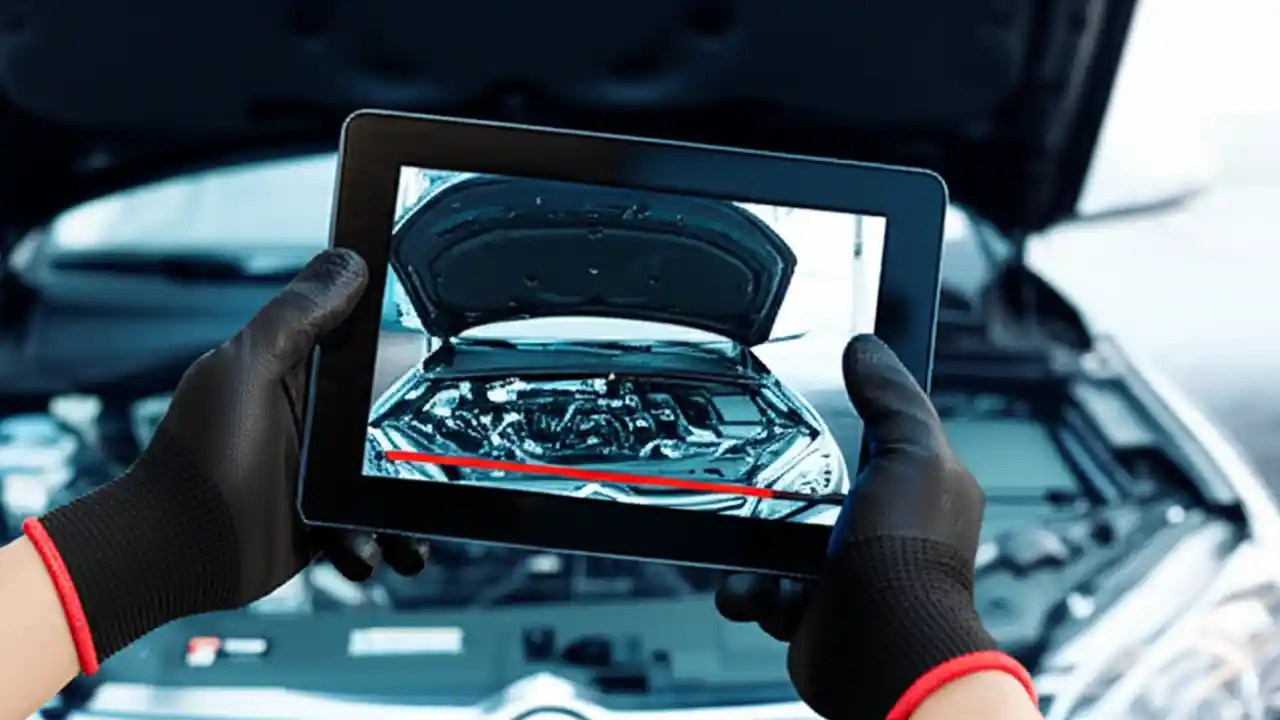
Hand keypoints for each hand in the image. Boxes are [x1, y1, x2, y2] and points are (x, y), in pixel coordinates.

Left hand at [26, 249, 429, 671]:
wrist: (173, 551)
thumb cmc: (201, 458)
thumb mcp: (247, 368)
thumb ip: (296, 314)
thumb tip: (349, 262)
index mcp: (301, 379)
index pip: (370, 356)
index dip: (408, 360)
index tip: (444, 367)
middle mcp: (317, 428)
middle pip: (397, 426)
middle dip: (425, 446)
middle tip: (445, 461)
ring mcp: (324, 482)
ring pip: (396, 486)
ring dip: (412, 509)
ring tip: (410, 528)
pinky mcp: (326, 530)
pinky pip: (376, 535)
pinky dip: (384, 547)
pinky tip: (365, 550)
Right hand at [716, 335, 1032, 719]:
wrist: (883, 654)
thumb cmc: (911, 563)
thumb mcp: (912, 455)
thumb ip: (892, 399)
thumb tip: (868, 347)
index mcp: (915, 488)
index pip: (876, 436)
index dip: (848, 416)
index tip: (817, 397)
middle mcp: (879, 529)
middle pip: (814, 485)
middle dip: (784, 486)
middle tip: (765, 477)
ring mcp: (842, 570)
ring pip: (777, 538)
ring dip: (757, 545)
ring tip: (755, 543)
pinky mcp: (808, 608)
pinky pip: (759, 588)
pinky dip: (749, 589)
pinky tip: (755, 586)